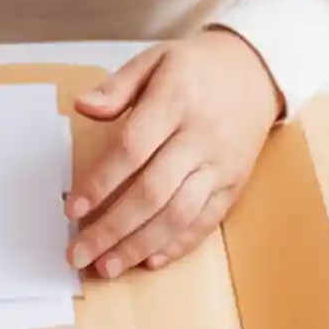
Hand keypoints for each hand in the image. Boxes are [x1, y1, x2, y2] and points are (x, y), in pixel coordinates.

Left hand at [65, 29, 282, 276]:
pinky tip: (149, 261)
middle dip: (112, 229)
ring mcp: (220, 164)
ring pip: (178, 214)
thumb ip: (116, 87)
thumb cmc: (194, 68)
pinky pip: (207, 221)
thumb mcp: (153, 60)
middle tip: (79, 254)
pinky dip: (178, 245)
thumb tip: (82, 107)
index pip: (132, 149)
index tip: (72, 209)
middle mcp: (201, 136)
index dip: (100, 183)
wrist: (255, 71)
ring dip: (140, 246)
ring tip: (107, 267)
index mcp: (176, 100)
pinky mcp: (234, 184)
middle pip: (152, 192)